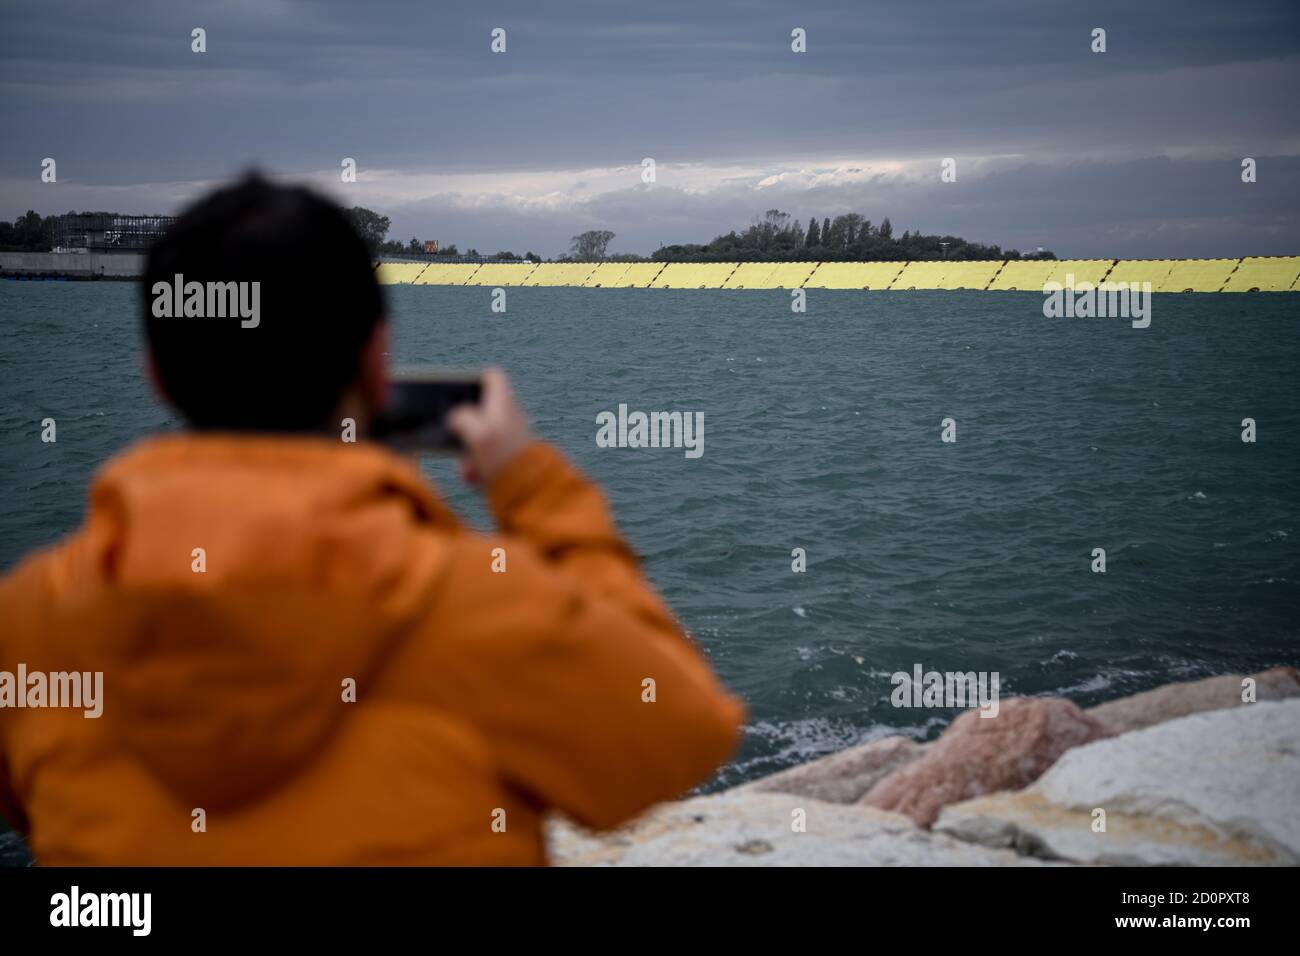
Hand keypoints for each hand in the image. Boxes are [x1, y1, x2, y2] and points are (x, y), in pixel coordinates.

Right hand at [445, 368, 532, 486]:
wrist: (529, 489)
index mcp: (503, 403)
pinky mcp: (510, 456)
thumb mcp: (477, 434)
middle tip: (453, 435)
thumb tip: (455, 417)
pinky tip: (474, 478)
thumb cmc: (503, 458)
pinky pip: (486, 456)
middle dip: (464, 427)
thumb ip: (462, 418)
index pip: (493, 378)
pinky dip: (477, 465)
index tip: (458, 390)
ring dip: (468, 452)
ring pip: (480, 437)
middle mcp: (509, 417)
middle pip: (480, 411)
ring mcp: (510, 436)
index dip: (474, 380)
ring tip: (466, 469)